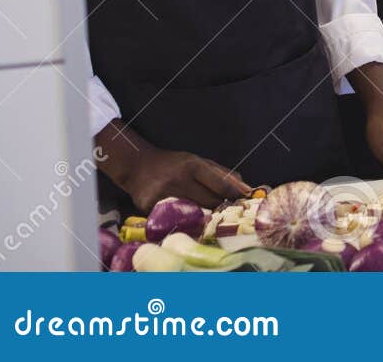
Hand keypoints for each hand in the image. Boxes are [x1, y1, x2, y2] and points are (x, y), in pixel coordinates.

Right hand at [119, 145, 249, 212]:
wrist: (138, 166)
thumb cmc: (174, 164)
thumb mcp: (198, 161)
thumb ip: (221, 173)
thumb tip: (245, 187)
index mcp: (193, 165)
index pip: (220, 184)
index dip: (234, 194)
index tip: (244, 200)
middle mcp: (179, 179)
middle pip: (209, 202)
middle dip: (221, 207)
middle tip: (229, 212)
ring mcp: (164, 194)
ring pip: (193, 213)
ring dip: (204, 217)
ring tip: (211, 218)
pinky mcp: (150, 207)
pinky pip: (173, 219)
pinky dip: (183, 221)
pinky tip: (188, 220)